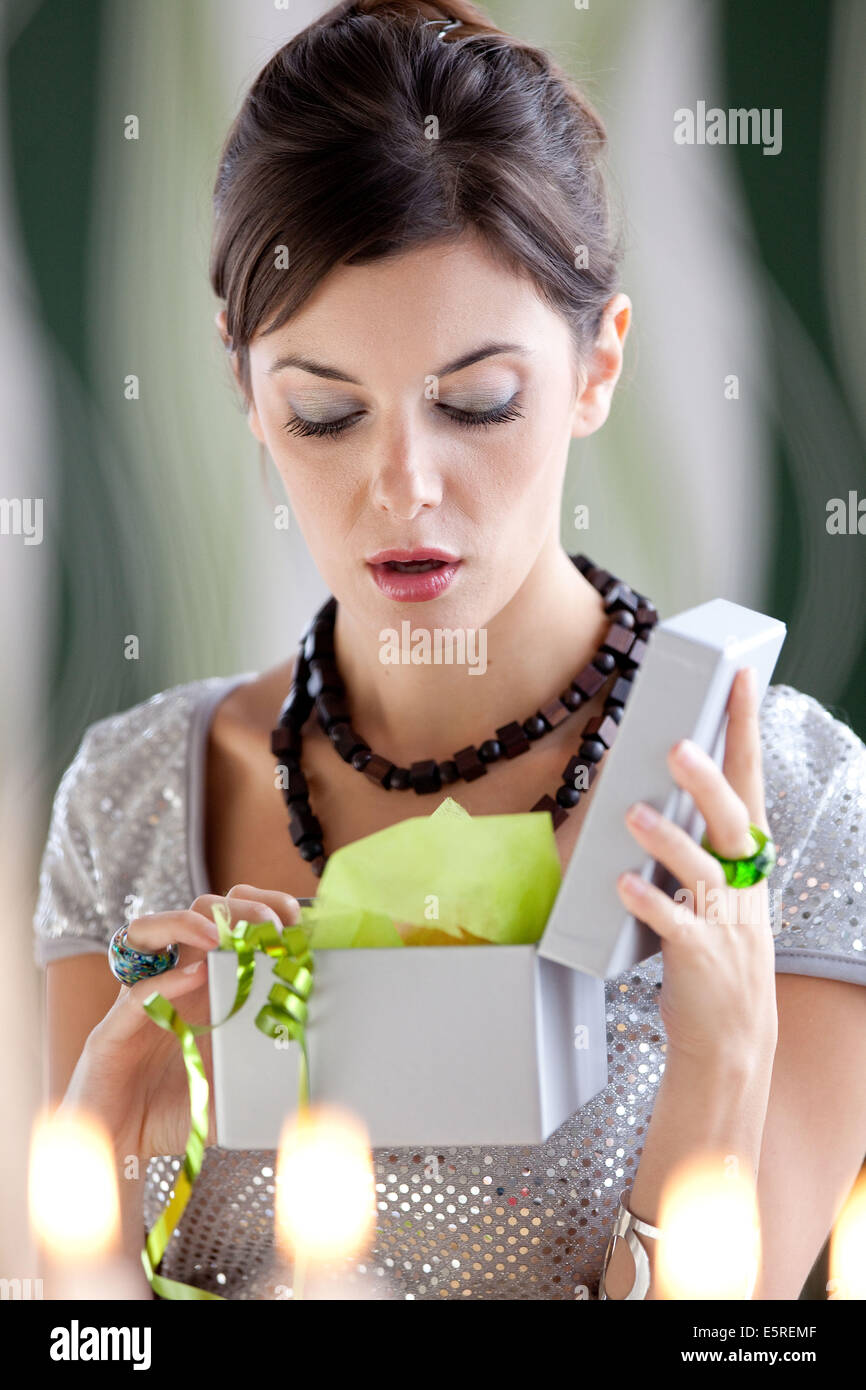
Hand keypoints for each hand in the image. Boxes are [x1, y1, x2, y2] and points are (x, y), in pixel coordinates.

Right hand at [62, 885, 301, 1161]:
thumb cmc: (183, 1110)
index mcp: (206, 984)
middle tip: (270, 924)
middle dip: (236, 907)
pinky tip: (193, 977)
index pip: (228, 922)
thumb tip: (331, 1070)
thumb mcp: (240, 1082)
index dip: (260, 908)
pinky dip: (165, 982)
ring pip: (148, 931)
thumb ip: (273, 1066)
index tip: (294, 917)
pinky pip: (135, 994)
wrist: (125, 1151)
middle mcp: (170, 980)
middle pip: (197, 914)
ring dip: (189, 924)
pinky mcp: (111, 1032)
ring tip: (221, 936)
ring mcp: (138, 1000)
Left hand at [615, 667, 777, 1067]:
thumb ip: (698, 838)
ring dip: (668, 839)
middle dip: (706, 782)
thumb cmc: (714, 948)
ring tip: (633, 813)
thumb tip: (654, 780)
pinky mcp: (700, 959)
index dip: (745, 729)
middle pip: (733, 822)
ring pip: (702, 871)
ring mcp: (725, 922)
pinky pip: (674, 926)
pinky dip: (649, 903)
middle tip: (675, 745)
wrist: (730, 1036)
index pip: (751, 781)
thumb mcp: (719, 886)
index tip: (738, 677)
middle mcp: (744, 883)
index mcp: (749, 857)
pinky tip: (623, 885)